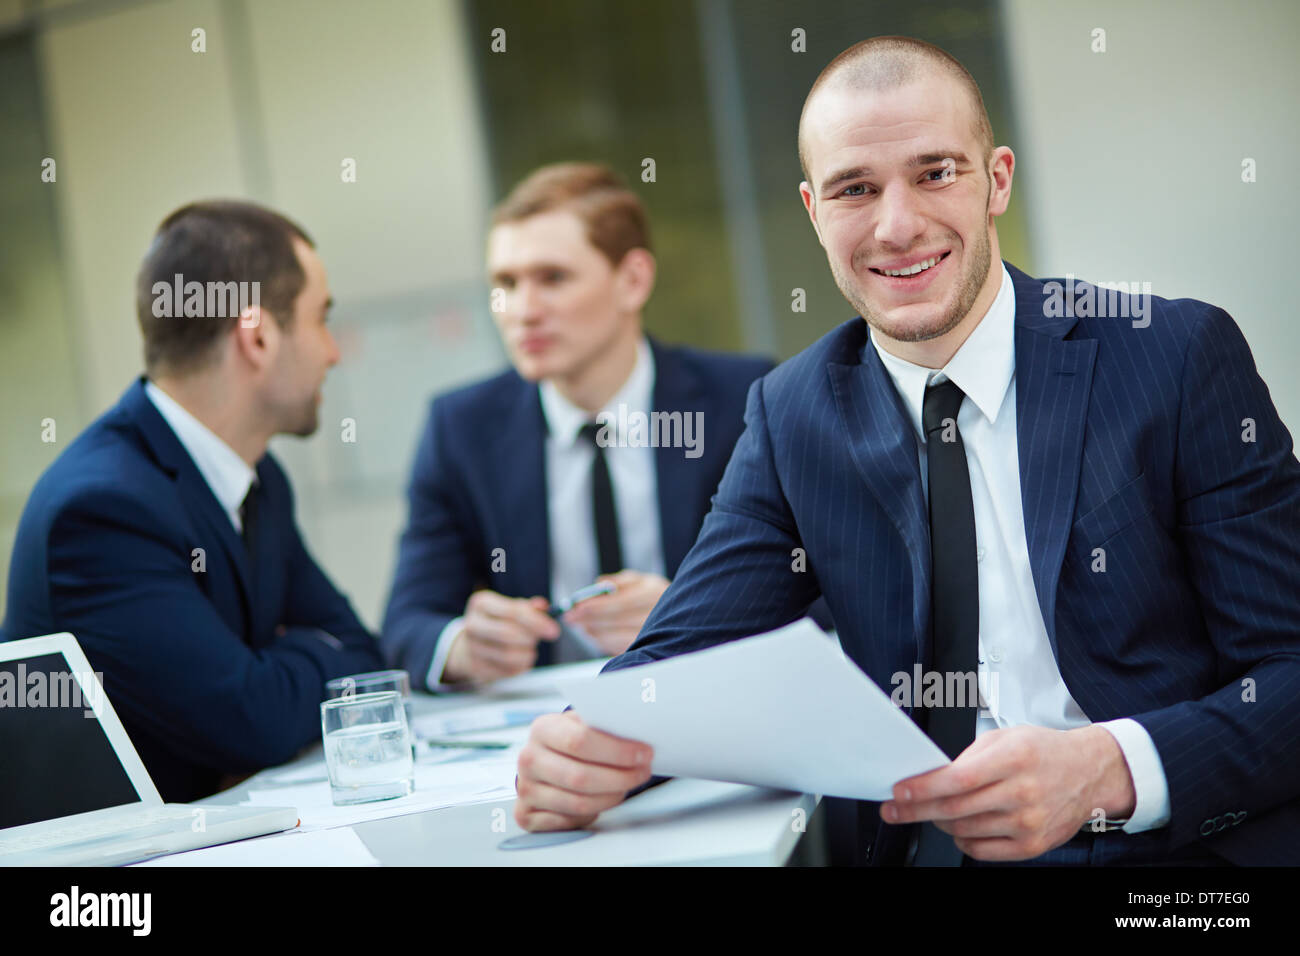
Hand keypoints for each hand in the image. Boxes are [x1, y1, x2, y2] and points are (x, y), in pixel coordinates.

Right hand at [443, 590, 559, 683]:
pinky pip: (506, 671)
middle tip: (537, 640)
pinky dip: (520, 667)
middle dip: (530, 639)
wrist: (470, 642)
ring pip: (508, 655)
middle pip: (508, 633)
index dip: (537, 622)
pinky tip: (521, 659)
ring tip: (529, 650)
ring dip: (527, 654)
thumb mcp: (509, 607)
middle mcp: (472, 624)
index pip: (513, 611)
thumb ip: (528, 607)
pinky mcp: (475, 667)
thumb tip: (543, 606)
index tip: (554, 630)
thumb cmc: (496, 622)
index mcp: (481, 603)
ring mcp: (471, 647)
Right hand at [514, 710, 653, 830]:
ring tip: (627, 785)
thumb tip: (636, 728)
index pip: (580, 741)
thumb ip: (603, 725)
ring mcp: (526, 789)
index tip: (644, 753)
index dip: (617, 750)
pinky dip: (593, 813)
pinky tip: (604, 798)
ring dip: (612, 796)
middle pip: (581, 777)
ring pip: (579, 803)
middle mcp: (528, 759)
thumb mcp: (583, 723)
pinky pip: (570, 821)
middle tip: (643, 772)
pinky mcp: (527, 815)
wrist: (546, 760)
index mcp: (542, 729)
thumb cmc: (572, 740)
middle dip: (620, 777)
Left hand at [561, 570, 670, 655]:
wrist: (680, 615)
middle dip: (589, 619)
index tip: (576, 606)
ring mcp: (654, 635)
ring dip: (593, 632)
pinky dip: (602, 642)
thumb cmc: (653, 596)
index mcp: (654, 593)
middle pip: (615, 620)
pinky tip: (594, 634)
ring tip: (581, 625)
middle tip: (571, 617)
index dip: (595, 605)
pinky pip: (619, 648)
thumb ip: (620, 581)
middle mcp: (657, 615)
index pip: (619, 602)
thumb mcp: (640, 581)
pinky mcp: (647, 649)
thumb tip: (599, 584)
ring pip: (616, 637)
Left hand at [880, 724, 1136, 860]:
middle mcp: (1023, 793)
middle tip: (895, 809)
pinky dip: (962, 840)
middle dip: (917, 810)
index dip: (923, 788)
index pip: (959, 779)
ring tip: (932, 811)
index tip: (900, 792)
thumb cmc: (1043, 751)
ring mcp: (1028, 822)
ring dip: (939, 822)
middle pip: (956, 808)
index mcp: (1014, 759)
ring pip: (965, 830)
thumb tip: (931, 777)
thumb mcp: (1004, 737)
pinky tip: (959, 827)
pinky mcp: (1032, 845)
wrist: (1088, 772)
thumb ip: (968, 757)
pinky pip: (983, 851)